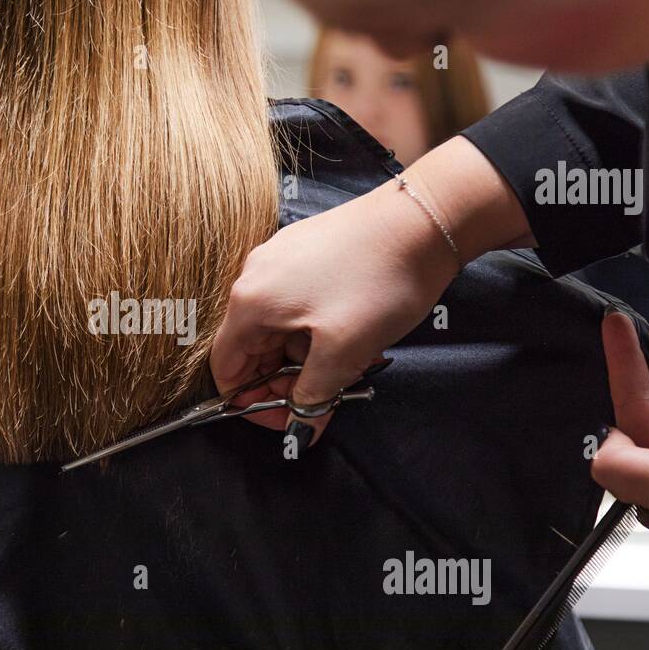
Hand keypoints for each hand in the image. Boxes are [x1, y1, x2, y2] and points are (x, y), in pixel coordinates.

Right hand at [210, 137, 532, 441]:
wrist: (422, 219)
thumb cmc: (379, 282)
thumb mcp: (343, 353)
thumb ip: (313, 396)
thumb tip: (299, 430)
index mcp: (251, 303)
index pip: (225, 368)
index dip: (251, 403)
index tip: (289, 419)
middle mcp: (255, 276)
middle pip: (252, 348)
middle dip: (284, 381)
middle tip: (326, 397)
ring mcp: (280, 258)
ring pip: (278, 327)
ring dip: (305, 356)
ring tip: (349, 364)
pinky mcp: (306, 250)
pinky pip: (297, 302)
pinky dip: (315, 328)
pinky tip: (350, 333)